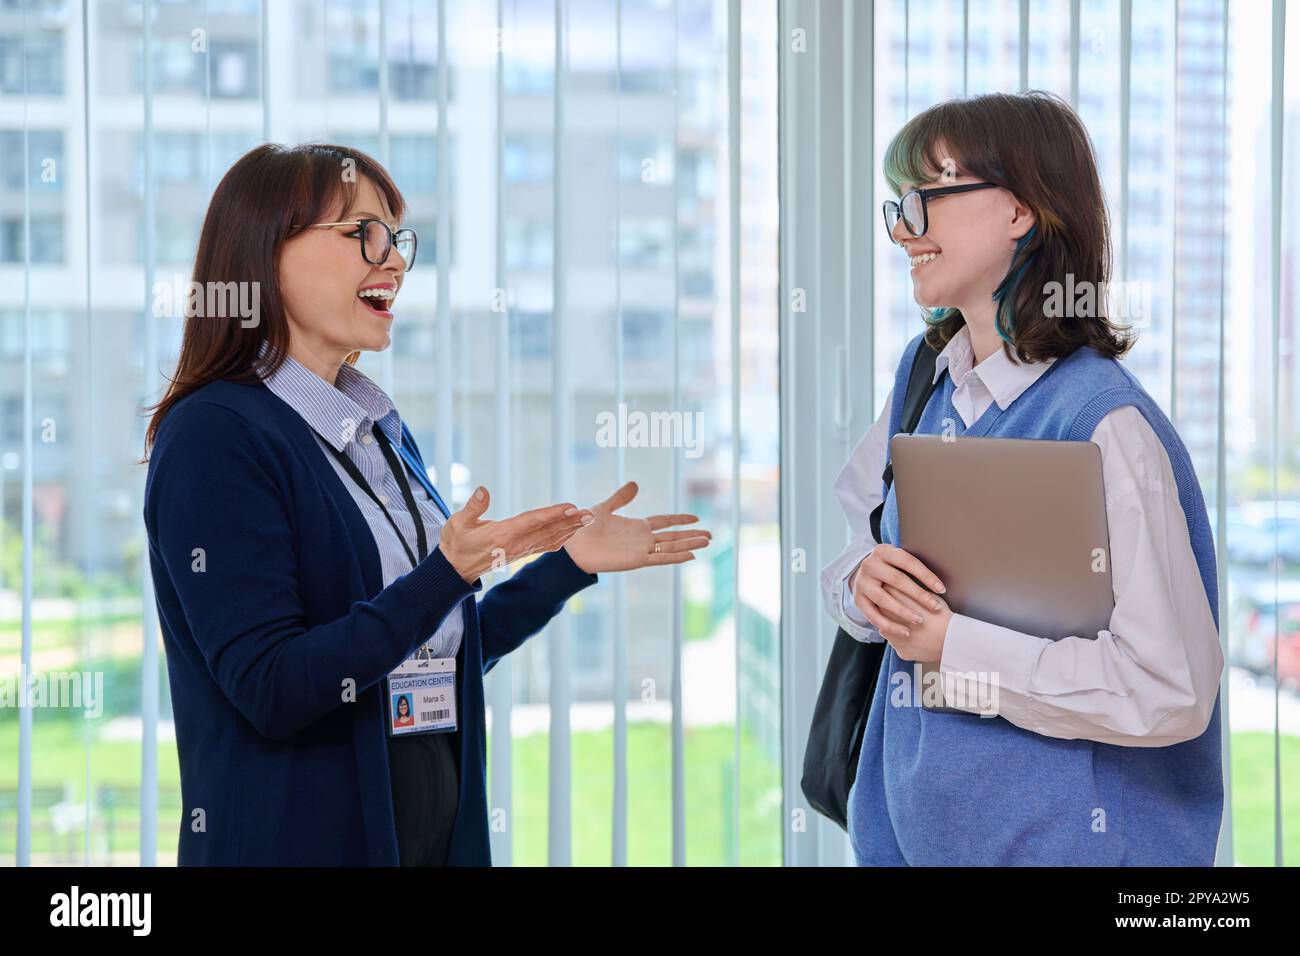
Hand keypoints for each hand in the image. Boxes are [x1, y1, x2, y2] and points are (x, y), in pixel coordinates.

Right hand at [439, 486, 593, 583]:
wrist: (454, 569)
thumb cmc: (455, 543)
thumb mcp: (457, 523)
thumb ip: (472, 507)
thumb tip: (483, 490)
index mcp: (503, 535)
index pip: (533, 521)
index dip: (553, 513)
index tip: (571, 506)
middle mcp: (516, 544)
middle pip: (548, 530)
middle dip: (570, 521)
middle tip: (590, 514)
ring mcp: (520, 550)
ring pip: (550, 538)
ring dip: (570, 529)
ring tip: (588, 519)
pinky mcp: (520, 553)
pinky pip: (544, 545)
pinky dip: (560, 539)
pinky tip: (572, 533)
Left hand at [562, 480, 711, 573]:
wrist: (572, 544)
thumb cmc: (583, 528)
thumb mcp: (604, 507)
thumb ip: (621, 498)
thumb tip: (636, 484)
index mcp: (637, 526)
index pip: (665, 521)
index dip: (680, 519)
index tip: (696, 518)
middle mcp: (642, 539)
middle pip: (673, 536)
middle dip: (692, 535)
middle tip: (711, 535)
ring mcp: (641, 550)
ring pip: (671, 547)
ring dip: (689, 544)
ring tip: (708, 542)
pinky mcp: (636, 560)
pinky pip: (660, 558)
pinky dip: (676, 557)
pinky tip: (691, 555)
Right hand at [848, 542, 948, 657]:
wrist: (864, 574)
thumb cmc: (892, 569)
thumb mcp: (899, 561)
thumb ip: (914, 567)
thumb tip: (941, 579)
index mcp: (883, 551)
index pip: (907, 562)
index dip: (926, 576)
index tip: (942, 589)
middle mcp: (869, 565)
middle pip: (896, 580)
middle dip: (918, 595)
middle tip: (935, 607)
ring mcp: (861, 583)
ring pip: (884, 599)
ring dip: (904, 612)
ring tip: (920, 621)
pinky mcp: (858, 600)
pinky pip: (874, 616)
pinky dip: (890, 625)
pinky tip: (906, 632)